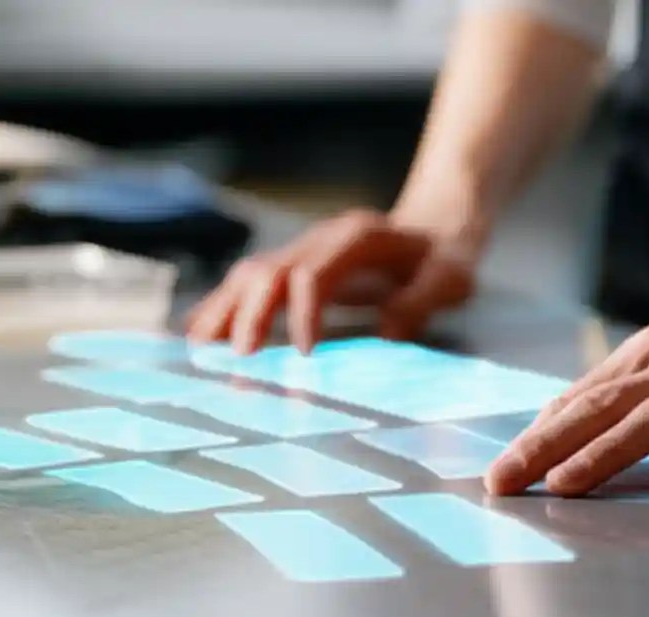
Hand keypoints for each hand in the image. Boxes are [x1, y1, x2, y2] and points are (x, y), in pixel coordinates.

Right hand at [184, 209, 476, 353]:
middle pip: (269, 271)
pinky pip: (250, 282)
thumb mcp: (451, 276)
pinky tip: (199, 334)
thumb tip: (389, 328)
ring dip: (223, 311)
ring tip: (198, 349)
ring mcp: (303, 249)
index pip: (314, 274)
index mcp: (356, 238)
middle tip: (237, 360)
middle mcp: (320, 240)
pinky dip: (223, 307)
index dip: (303, 313)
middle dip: (249, 315)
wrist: (437, 224)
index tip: (306, 357)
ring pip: (250, 275)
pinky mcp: (294, 265)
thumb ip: (424, 298)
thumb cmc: (444, 256)